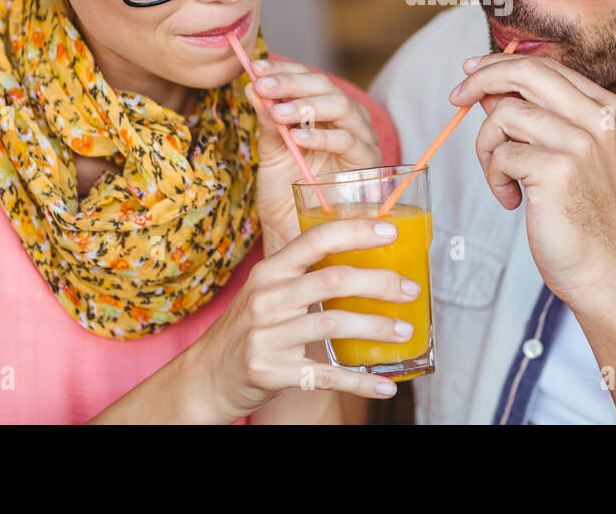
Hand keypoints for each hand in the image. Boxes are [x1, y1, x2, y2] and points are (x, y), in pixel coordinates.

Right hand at [193, 216, 418, 420]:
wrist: (205, 378)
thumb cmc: (248, 330)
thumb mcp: (268, 293)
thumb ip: (305, 276)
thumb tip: (365, 263)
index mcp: (270, 271)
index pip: (316, 239)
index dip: (356, 231)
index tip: (391, 232)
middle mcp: (267, 298)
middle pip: (333, 280)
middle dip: (379, 282)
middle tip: (410, 289)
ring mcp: (267, 336)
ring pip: (334, 325)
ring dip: (377, 328)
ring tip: (405, 332)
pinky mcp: (271, 371)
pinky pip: (325, 376)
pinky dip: (361, 381)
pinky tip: (386, 384)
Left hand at [243, 59, 381, 253]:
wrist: (298, 237)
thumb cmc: (287, 195)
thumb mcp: (271, 152)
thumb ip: (267, 121)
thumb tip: (253, 84)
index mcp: (321, 112)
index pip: (307, 78)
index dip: (284, 70)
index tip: (255, 68)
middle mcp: (344, 120)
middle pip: (325, 86)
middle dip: (292, 83)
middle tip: (263, 85)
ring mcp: (360, 139)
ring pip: (342, 107)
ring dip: (308, 105)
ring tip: (278, 112)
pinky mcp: (368, 164)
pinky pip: (350, 142)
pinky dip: (324, 137)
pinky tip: (299, 137)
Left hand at [448, 52, 615, 306]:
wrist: (607, 270)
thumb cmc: (585, 217)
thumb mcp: (570, 155)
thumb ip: (538, 119)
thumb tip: (489, 90)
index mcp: (605, 108)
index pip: (544, 65)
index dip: (500, 64)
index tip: (471, 73)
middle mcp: (597, 118)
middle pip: (523, 72)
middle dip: (479, 80)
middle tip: (456, 98)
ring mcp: (580, 142)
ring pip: (503, 115)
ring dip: (488, 149)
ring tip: (503, 180)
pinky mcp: (558, 169)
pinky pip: (500, 155)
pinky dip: (494, 179)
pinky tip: (512, 201)